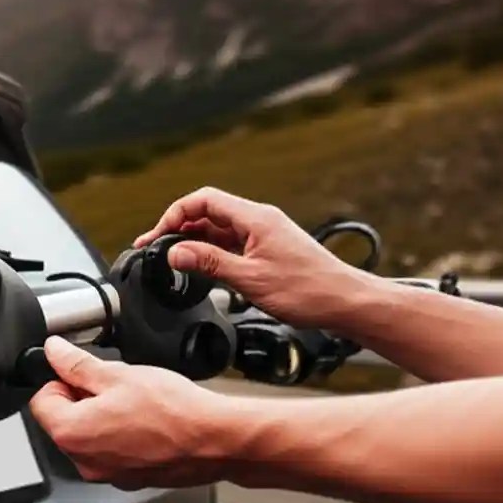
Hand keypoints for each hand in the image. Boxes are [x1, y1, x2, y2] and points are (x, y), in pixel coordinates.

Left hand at [28, 336, 236, 489]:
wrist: (216, 441)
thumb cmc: (173, 411)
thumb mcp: (118, 374)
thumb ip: (76, 364)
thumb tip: (53, 351)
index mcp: (72, 433)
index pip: (40, 402)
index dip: (60, 381)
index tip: (81, 374)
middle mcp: (83, 461)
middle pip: (63, 421)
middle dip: (81, 400)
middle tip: (114, 386)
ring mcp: (107, 474)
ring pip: (89, 437)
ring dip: (102, 417)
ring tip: (134, 404)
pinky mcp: (128, 479)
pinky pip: (111, 452)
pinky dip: (121, 436)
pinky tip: (145, 422)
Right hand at [134, 186, 376, 328]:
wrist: (346, 302)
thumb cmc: (309, 291)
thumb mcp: (250, 279)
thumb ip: (209, 263)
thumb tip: (174, 252)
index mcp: (255, 218)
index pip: (203, 200)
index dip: (175, 214)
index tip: (157, 236)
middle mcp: (259, 220)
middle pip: (208, 212)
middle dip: (179, 227)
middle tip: (155, 248)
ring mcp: (264, 234)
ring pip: (218, 229)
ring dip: (194, 241)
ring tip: (173, 260)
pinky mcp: (268, 249)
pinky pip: (231, 243)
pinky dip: (211, 252)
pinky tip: (201, 267)